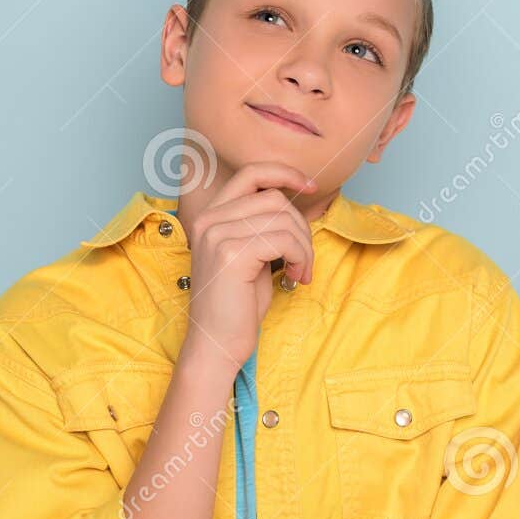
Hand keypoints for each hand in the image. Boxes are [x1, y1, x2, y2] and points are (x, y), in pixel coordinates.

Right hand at [180, 161, 318, 371]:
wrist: (216, 345)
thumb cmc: (236, 306)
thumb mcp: (251, 256)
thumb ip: (264, 226)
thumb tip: (297, 205)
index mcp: (210, 217)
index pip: (251, 174)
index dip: (284, 173)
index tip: (311, 187)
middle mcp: (208, 220)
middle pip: (274, 198)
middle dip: (301, 227)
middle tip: (304, 259)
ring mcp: (217, 235)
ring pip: (283, 219)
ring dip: (304, 246)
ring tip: (301, 272)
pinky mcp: (231, 254)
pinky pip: (284, 239)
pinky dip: (301, 257)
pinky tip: (296, 277)